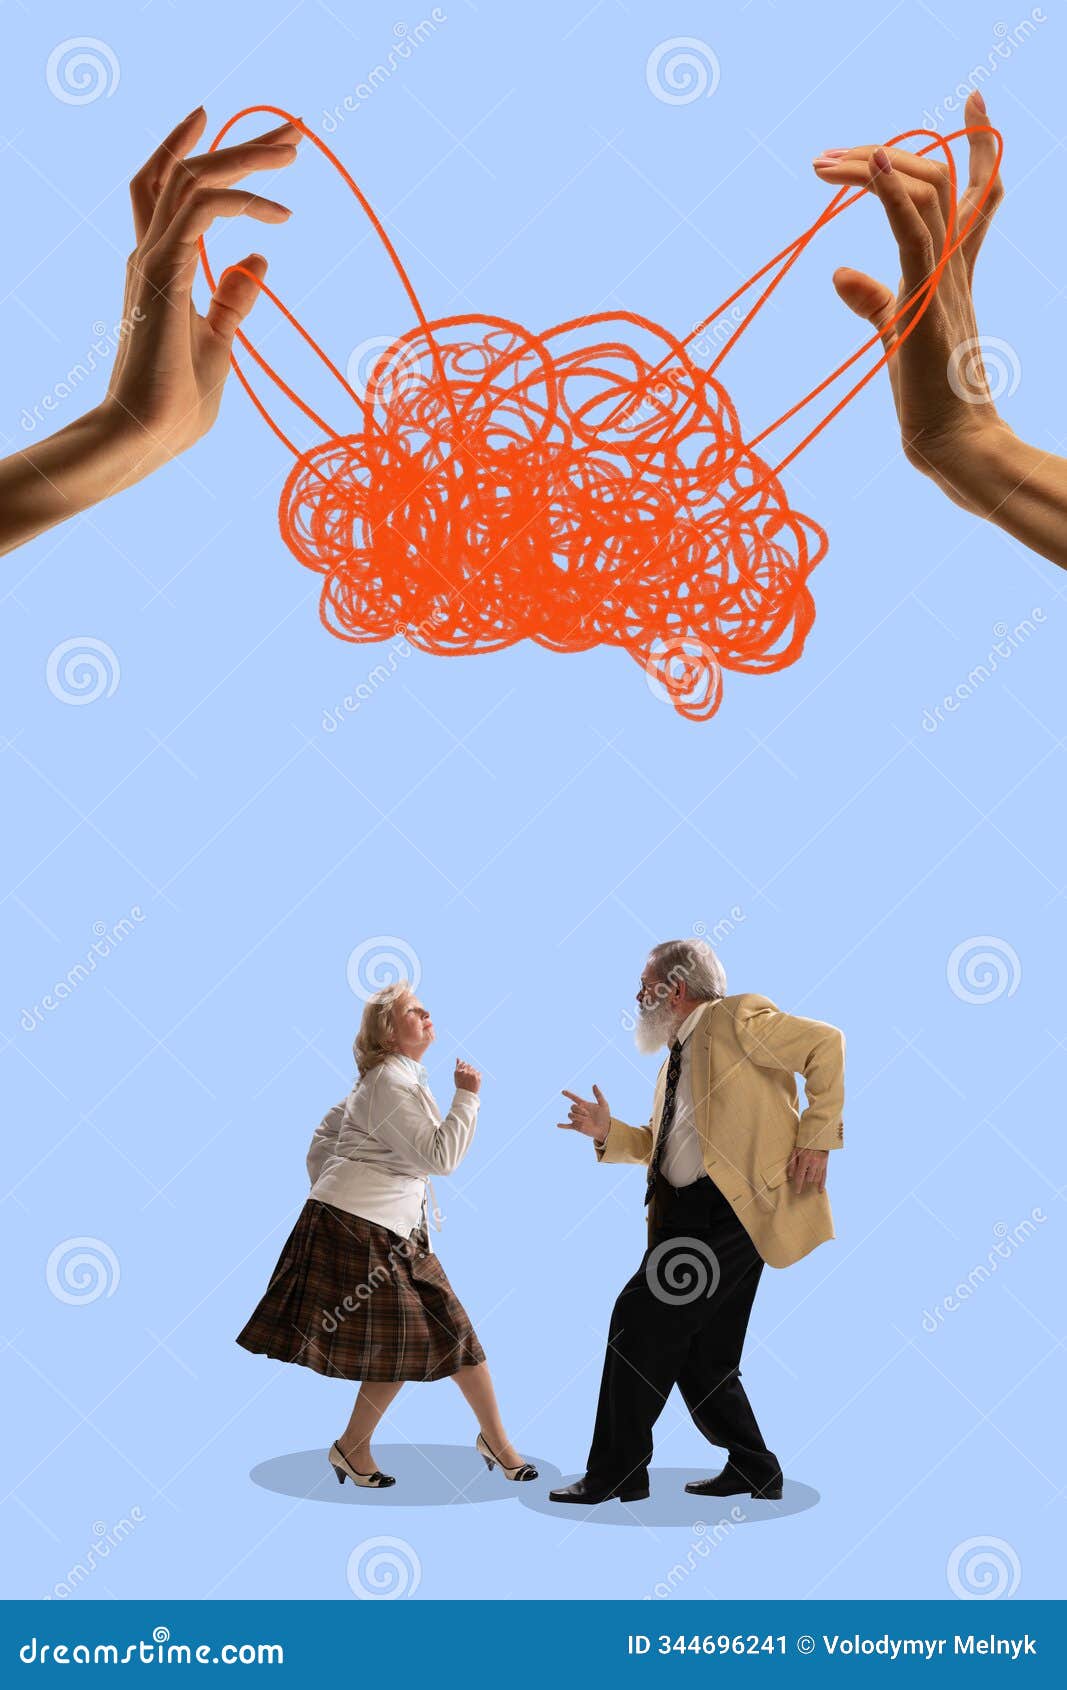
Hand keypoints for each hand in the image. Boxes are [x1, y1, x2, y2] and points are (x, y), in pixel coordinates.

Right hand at [100, 105, 302, 469]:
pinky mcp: (165, 273)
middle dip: (239, 143)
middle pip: (184, 172)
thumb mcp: (217, 343)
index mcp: (159, 267)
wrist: (146, 436)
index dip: (197, 151)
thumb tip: (260, 261)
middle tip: (293, 129)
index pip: (167, 189)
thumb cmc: (176, 405)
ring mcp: (153, 260)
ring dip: (245, 157)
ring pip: (192, 178)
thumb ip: (233, 301)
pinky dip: (242, 200)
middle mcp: (150, 254)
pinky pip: (201, 209)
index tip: (244, 134)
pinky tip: (280, 214)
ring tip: (294, 150)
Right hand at [454, 1060, 480, 1093]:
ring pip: (474, 1069)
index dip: (464, 1068)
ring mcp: (472, 1075)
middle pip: (469, 1065)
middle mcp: (465, 1072)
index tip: (464, 1072)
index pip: (463, 1063)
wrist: (467, 1094)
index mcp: (458, 1072)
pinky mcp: (478, 1077)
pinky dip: (477, 1076)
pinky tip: (474, 1081)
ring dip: (473, 1073)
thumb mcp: (457, 1076)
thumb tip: (458, 1058)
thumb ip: (458, 1066)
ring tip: (470, 1080)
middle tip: (467, 1078)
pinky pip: (478, 1073)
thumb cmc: (461, 1085)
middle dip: (468, 1070)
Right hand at [558, 1085, 609, 1142]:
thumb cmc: (605, 1116)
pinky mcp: (577, 1127)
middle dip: (579, 1110)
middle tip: (588, 1114)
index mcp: (584, 1105)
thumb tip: (594, 1085)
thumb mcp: (603, 1104)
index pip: (574, 1098)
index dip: (568, 1094)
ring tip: (586, 1120)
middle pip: (572, 1107)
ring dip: (577, 1117)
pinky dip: (563, 1125)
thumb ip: (598, 1095)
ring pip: (570, 1115)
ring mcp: (577, 1119)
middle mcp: (579, 1111)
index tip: (563, 1091)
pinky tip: (558, 1125)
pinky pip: (567, 1126)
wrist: (605, 1128)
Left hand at [787, 1146, 827, 1193]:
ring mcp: (821, 1164)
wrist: (817, 1136)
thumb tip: (790, 1175)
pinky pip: (824, 1176)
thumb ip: (792, 1163)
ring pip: (816, 1178)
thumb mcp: (795, 1151)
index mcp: (805, 1159)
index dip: (798, 1185)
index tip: (797, 1191)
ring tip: (808, 1176)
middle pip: (809, 1178)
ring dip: (811, 1180)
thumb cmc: (804, 1143)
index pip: (800, 1176)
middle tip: (802, 1177)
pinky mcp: (826, 1164)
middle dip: (805, 1179)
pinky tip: (820, 1190)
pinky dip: (822, 1184)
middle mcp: (814, 1163)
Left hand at [813, 90, 1007, 488]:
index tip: (974, 99)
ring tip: (826, 164)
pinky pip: (914, 233)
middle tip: (831, 155)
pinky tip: (873, 166)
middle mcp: (955, 264)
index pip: (976, 193)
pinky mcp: (928, 301)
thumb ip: (874, 300)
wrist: (952, 439)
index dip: (978, 144)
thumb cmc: (928, 394)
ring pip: (926, 193)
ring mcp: (945, 279)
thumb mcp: (897, 332)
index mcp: (953, 269)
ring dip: (874, 167)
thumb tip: (839, 273)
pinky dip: (891, 194)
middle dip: (891, 152)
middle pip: (942, 179)